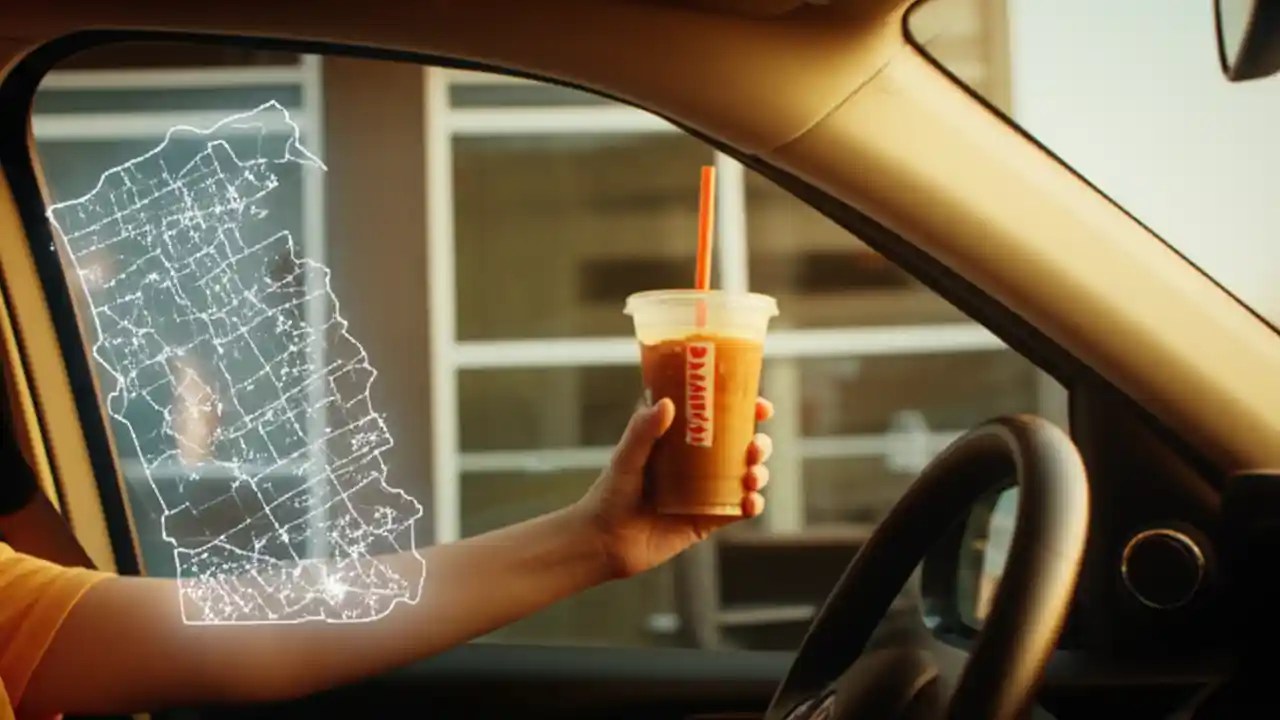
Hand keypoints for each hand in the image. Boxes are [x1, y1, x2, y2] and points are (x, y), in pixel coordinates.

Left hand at [575, 397, 773, 579]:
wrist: (604, 542)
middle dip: (758, 443)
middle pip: (739, 446)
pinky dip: (751, 505)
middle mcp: (696, 464)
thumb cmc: (609, 494)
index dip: (744, 409)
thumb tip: (667, 403)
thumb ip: (643, 431)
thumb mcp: (626, 458)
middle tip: (756, 446)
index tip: (760, 407)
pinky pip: (737, 510)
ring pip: (744, 476)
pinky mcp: (706, 520)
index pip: (718, 417)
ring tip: (752, 475)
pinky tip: (749, 502)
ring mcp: (704, 492)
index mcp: (680, 440)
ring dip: (758, 472)